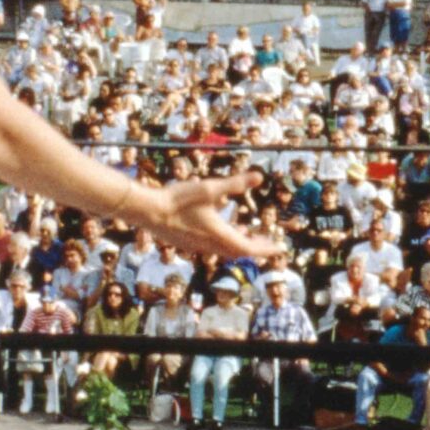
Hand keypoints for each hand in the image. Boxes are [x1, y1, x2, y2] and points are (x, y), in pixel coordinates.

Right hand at [128, 170, 276, 261]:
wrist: (148, 211)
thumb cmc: (178, 200)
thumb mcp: (209, 188)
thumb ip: (234, 183)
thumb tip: (258, 177)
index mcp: (219, 235)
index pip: (249, 249)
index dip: (266, 248)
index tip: (280, 248)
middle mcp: (209, 245)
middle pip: (238, 252)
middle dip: (255, 247)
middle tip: (268, 242)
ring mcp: (197, 246)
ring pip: (224, 249)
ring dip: (238, 243)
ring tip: (247, 232)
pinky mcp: (186, 242)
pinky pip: (212, 246)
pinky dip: (223, 240)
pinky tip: (219, 226)